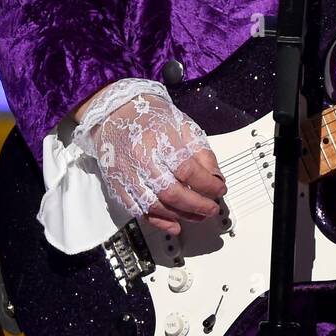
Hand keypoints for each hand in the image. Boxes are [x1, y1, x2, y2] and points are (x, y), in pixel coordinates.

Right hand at [71, 79, 226, 235]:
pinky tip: (174, 224)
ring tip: (197, 216)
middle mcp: (140, 157)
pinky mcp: (116, 184)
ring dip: (180, 215)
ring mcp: (126, 173)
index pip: (188, 170)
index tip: (220, 189)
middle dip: (197, 205)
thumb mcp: (183, 126)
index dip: (208, 185)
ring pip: (155, 205)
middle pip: (172, 192)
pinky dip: (158, 221)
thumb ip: (201, 152)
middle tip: (211, 208)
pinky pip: (137, 210)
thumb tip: (216, 178)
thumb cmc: (150, 117)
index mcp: (159, 139)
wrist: (115, 112)